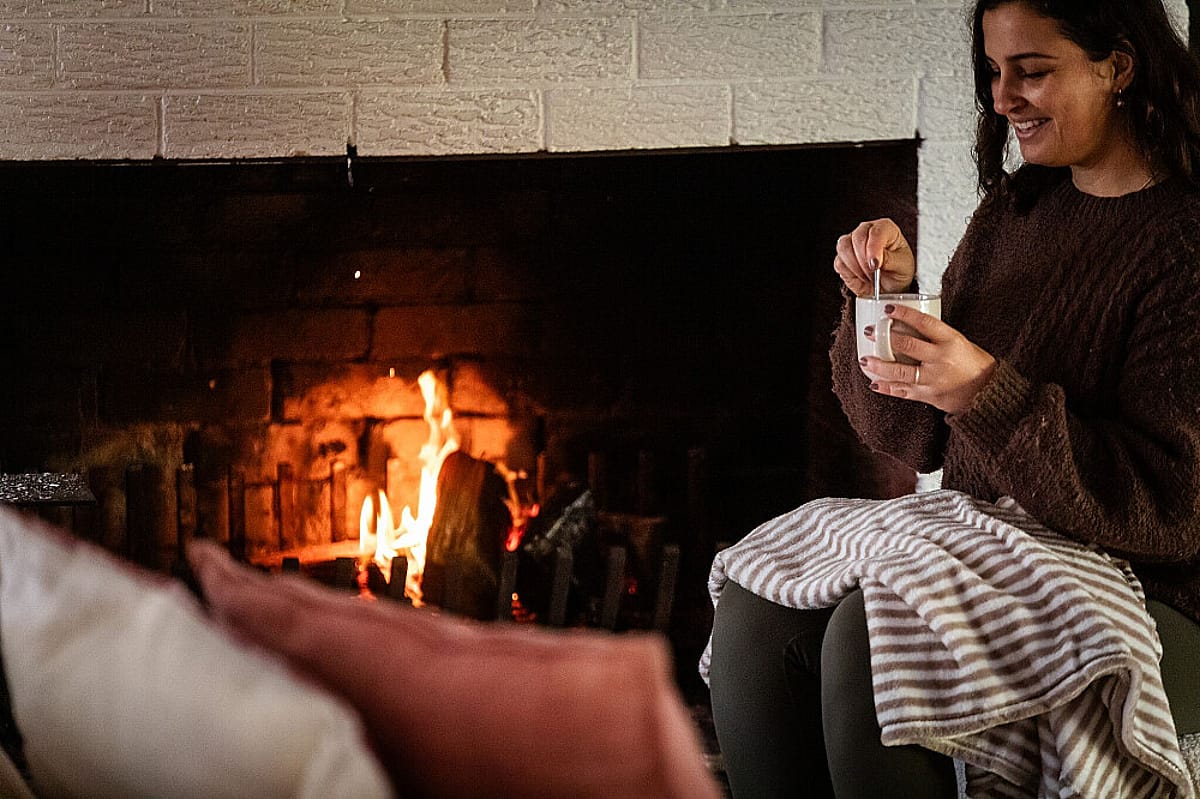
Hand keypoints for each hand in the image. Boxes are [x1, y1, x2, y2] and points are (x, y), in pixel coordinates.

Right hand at [834, 218, 915, 296]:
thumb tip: (876, 259)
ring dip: (855, 266)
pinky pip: (839, 262)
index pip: (876, 231)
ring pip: (844, 248)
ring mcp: (852, 242)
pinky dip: (849, 273)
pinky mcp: (842, 257)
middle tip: (873, 274)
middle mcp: (866, 231)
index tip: (876, 264)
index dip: (874, 248)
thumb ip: (889, 260)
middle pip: (857, 238)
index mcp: (885, 228)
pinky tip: (861, 277)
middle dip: (864, 259)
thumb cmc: (899, 270)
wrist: (890, 285)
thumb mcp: (902, 266)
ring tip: (868, 276)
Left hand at [861, 303, 995, 414]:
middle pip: (908, 346)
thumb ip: (937, 337)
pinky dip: (887, 388)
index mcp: (952, 341)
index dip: (905, 314)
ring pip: (901, 372)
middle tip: (870, 332)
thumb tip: (908, 324)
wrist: (987, 392)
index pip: (925, 323)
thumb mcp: (960, 342)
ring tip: (865, 360)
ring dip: (880, 366)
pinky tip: (875, 383)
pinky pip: (903, 392)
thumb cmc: (973, 364)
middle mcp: (942, 359)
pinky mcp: (929, 395)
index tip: (888, 309)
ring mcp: (934, 379)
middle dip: (885, 338)